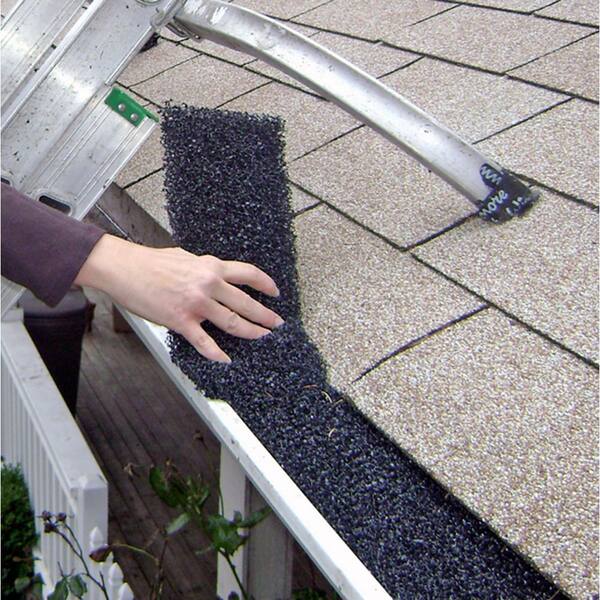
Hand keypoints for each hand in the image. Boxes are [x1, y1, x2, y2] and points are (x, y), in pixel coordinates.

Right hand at [75, 234, 282, 362]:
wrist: (124, 268)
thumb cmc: (151, 262)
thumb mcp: (186, 257)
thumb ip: (203, 268)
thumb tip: (214, 274)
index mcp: (211, 267)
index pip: (249, 274)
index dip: (266, 284)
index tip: (275, 293)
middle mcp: (209, 285)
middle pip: (247, 303)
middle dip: (265, 315)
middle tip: (277, 323)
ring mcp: (196, 304)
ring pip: (233, 323)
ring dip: (251, 332)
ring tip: (262, 337)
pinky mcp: (181, 321)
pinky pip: (204, 342)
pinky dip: (217, 353)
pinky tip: (226, 359)